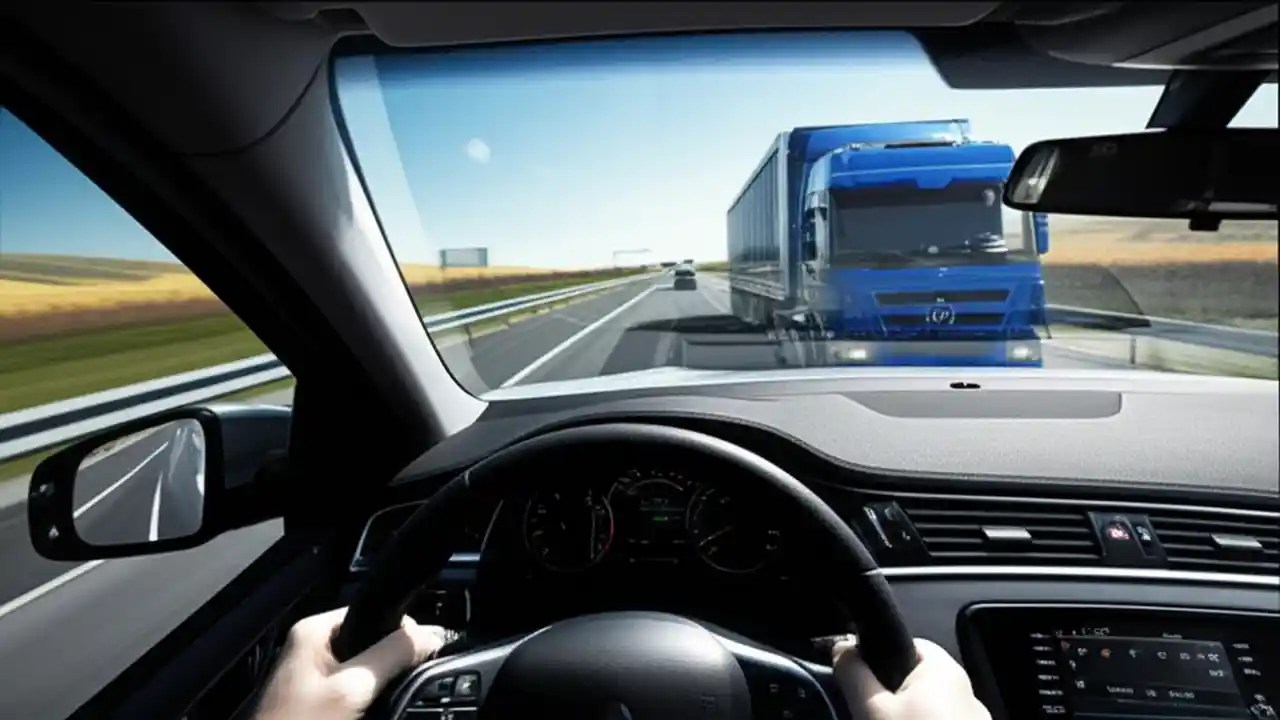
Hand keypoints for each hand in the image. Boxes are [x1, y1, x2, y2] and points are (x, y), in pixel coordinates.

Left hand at [253, 607, 449, 719]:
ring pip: (367, 669)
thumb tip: (433, 634)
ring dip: (380, 685)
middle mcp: (312, 647)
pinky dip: (368, 700)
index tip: (416, 657)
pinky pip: (355, 690)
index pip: (374, 611)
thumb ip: (393, 655)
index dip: (400, 632)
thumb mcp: (352, 688)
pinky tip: (371, 712)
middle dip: (390, 663)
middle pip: (372, 642)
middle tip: (394, 688)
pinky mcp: (318, 701)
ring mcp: (314, 676)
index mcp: (315, 630)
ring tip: (382, 702)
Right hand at [832, 637, 991, 719]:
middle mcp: (966, 692)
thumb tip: (842, 646)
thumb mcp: (871, 710)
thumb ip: (853, 674)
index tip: (855, 682)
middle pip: (914, 682)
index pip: (905, 644)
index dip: (876, 657)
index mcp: (944, 670)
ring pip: (926, 713)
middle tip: (866, 716)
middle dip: (887, 697)